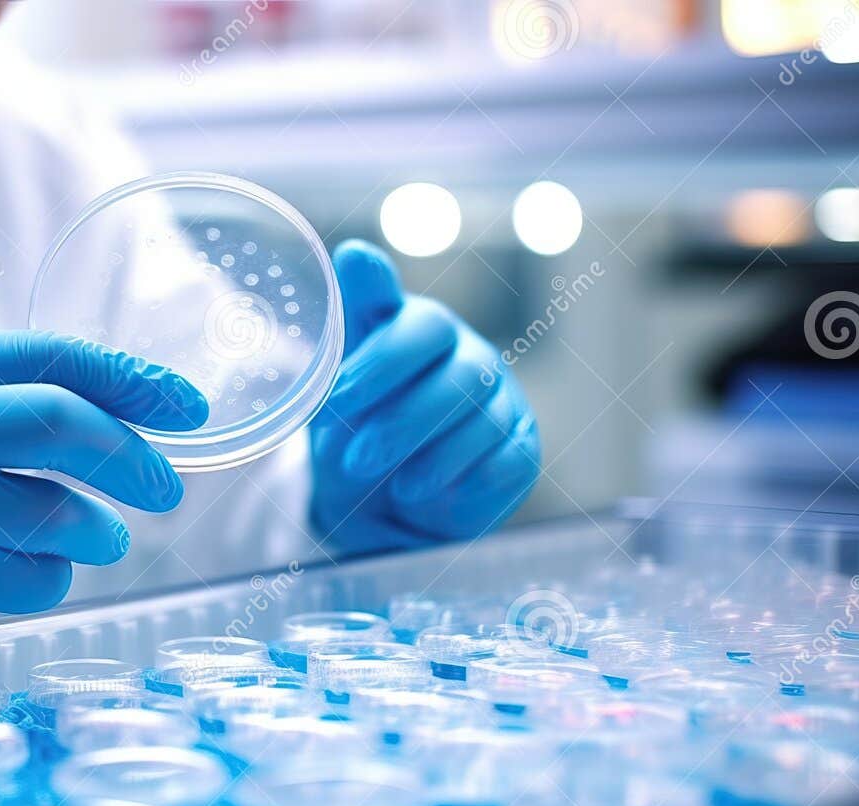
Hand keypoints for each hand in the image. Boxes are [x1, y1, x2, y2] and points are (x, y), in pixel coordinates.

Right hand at [0, 331, 207, 636]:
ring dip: (100, 530)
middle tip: (166, 485)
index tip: (190, 408)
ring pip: (57, 518)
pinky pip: (32, 582)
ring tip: (98, 531)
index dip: (132, 383)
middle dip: (133, 457)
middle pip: (59, 428)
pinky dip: (55, 576)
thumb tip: (153, 408)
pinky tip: (31, 565)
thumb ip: (28, 388)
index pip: (50, 362)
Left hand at [310, 240, 539, 555]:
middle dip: (403, 422)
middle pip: (459, 376)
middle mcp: (468, 358)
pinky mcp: (520, 450)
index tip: (337, 396)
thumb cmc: (358, 420)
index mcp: (422, 331)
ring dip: (435, 458)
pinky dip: (470, 482)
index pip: (423, 327)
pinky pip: (510, 461)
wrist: (381, 494)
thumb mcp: (337, 374)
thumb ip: (352, 316)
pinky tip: (432, 499)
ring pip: (485, 421)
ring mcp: (502, 403)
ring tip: (393, 488)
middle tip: (354, 458)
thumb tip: (354, 252)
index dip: (384, 360)